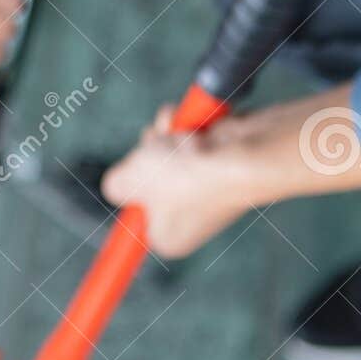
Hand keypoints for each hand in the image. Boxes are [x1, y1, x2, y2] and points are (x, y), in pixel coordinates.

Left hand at [100, 106, 257, 258]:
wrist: (245, 153)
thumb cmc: (186, 175)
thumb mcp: (130, 180)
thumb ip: (115, 185)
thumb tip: (120, 184)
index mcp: (169, 236)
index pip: (137, 223)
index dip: (131, 201)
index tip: (132, 196)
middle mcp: (188, 216)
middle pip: (147, 177)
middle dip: (146, 153)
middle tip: (153, 150)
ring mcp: (205, 186)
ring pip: (165, 150)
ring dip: (165, 133)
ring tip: (177, 133)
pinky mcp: (220, 158)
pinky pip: (188, 136)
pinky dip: (186, 124)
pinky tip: (192, 122)